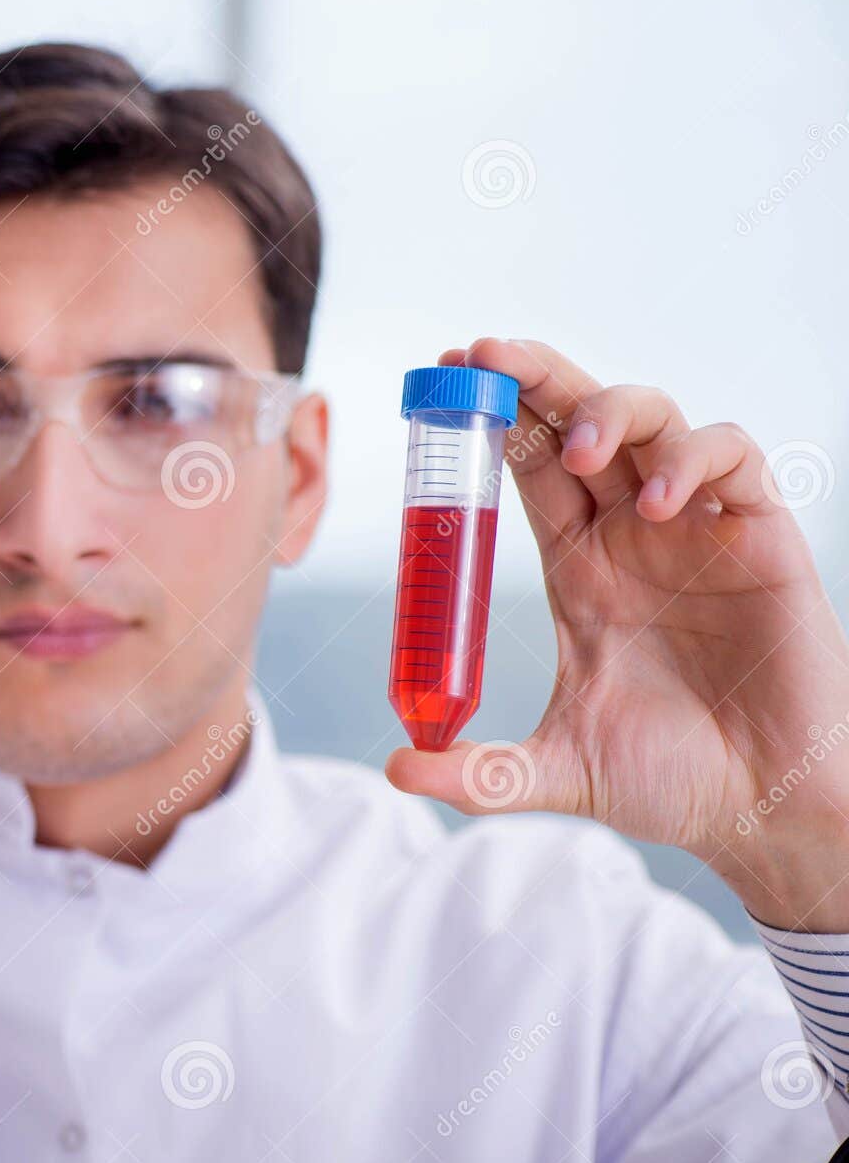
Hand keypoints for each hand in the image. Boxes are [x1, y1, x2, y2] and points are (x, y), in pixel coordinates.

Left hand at [384, 339, 848, 930]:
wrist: (765, 808)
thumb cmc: (670, 781)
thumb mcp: (556, 774)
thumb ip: (479, 775)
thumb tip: (396, 771)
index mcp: (579, 565)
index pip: (525, 464)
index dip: (491, 414)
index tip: (443, 375)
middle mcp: (631, 532)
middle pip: (579, 419)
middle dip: (535, 376)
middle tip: (485, 354)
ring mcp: (696, 527)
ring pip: (657, 419)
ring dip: (610, 413)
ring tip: (576, 451)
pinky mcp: (761, 536)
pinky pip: (733, 458)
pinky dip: (694, 459)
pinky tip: (657, 503)